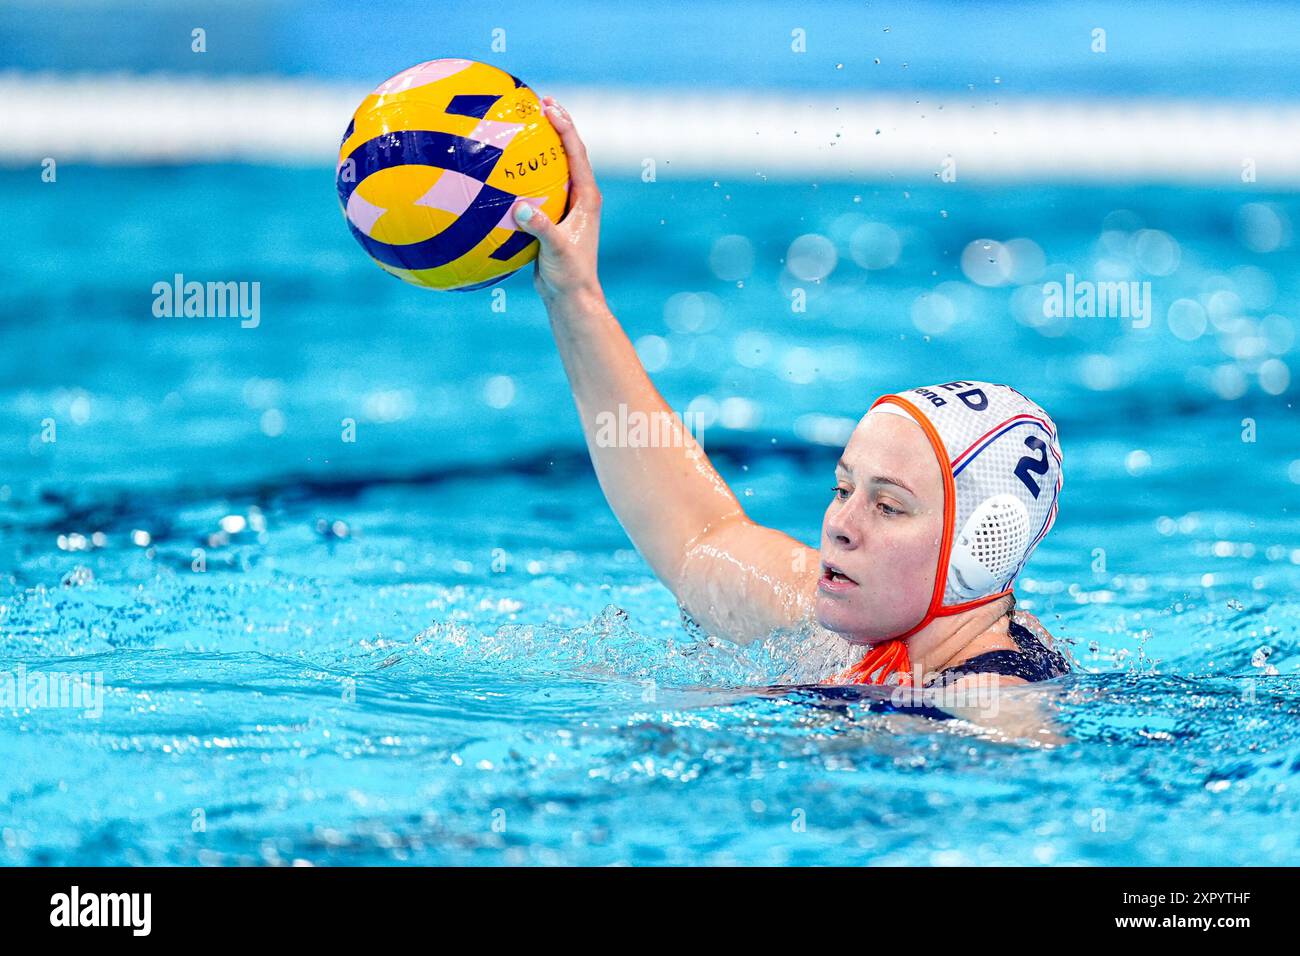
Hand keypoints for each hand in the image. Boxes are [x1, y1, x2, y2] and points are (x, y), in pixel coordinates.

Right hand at [511, 97, 602, 301]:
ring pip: (553, 169)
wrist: (569, 298)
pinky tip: (501, 171)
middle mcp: (579, 197)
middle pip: (568, 152)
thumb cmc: (569, 274)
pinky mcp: (551, 218)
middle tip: (539, 102)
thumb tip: (519, 207)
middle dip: (556, 126)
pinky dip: (524, 175)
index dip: (564, 127)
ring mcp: (565, 207)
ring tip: (522, 125)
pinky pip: (536, 188)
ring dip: (540, 147)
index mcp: (587, 197)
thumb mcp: (555, 249)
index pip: (576, 153)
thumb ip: (540, 227)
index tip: (547, 107)